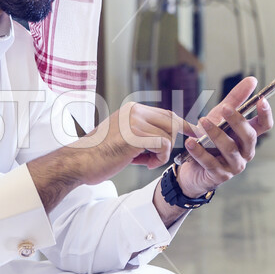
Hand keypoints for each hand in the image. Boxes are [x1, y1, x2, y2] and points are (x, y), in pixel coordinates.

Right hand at [27, 102, 195, 212]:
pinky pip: (164, 146)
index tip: (194, 133)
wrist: (80, 162)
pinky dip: (159, 158)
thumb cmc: (99, 155)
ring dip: (161, 154)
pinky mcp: (135, 136)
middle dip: (170, 143)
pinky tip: (145, 164)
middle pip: (171, 123)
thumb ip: (143, 134)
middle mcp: (134, 111)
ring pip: (168, 136)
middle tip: (154, 158)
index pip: (166, 113)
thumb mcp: (124, 138)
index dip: (181, 125)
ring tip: (144, 162)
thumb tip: (167, 139)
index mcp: (132, 109)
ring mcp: (134, 122)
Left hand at [177, 76, 274, 195]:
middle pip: (249, 136)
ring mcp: (234, 165)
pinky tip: (190, 142)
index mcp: (248, 137)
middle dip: (237, 121)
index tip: (261, 100)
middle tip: (225, 108)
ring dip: (216, 134)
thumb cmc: (209, 141)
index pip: (264, 126)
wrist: (191, 168)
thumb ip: (234, 100)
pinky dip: (199, 152)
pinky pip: (210, 162)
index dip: (266, 114)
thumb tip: (252, 80)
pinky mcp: (220, 176)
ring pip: (230, 149)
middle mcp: (245, 152)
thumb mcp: (219, 117)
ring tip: (202, 122)